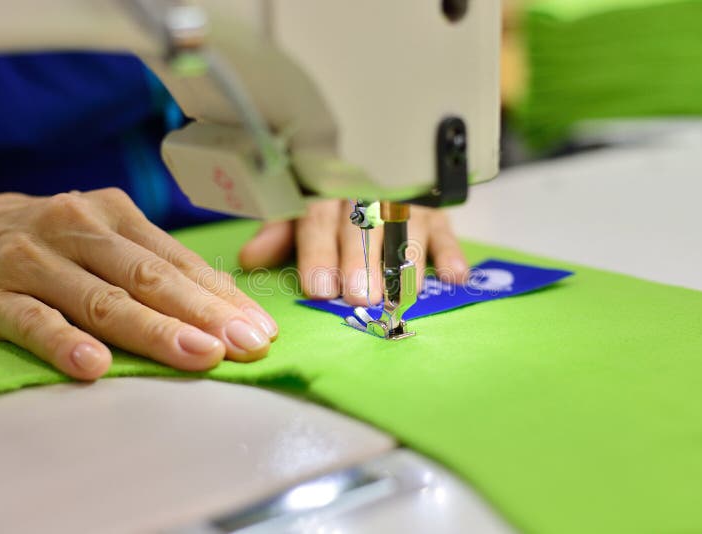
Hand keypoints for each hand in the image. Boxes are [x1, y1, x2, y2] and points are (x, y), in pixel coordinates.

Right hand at [0, 188, 276, 380]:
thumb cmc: (43, 239)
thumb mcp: (99, 238)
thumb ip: (151, 265)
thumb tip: (220, 302)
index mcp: (114, 216)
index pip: (179, 260)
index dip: (223, 296)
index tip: (261, 328)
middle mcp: (79, 230)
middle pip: (150, 277)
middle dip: (205, 314)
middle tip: (247, 345)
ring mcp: (34, 260)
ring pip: (101, 299)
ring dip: (153, 329)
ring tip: (198, 355)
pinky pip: (31, 320)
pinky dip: (63, 342)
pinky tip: (93, 366)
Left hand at [239, 200, 468, 304]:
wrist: (372, 159)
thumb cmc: (328, 201)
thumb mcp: (297, 210)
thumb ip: (278, 233)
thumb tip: (249, 258)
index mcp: (324, 194)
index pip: (319, 221)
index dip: (319, 254)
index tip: (319, 288)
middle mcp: (364, 196)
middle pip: (363, 227)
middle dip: (361, 262)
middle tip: (361, 296)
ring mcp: (404, 203)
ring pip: (405, 228)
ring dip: (404, 262)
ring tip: (402, 294)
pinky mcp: (436, 213)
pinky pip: (445, 230)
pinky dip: (451, 253)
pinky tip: (452, 277)